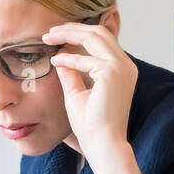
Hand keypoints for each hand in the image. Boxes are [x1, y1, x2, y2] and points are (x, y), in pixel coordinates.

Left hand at [44, 22, 138, 160]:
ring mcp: (121, 67)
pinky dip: (68, 58)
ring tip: (48, 37)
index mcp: (122, 70)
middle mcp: (126, 65)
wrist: (103, 144)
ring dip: (69, 34)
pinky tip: (54, 61)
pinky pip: (85, 58)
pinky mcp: (112, 72)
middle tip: (49, 31)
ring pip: (94, 36)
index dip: (78, 34)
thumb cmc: (92, 125)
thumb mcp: (77, 93)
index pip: (101, 41)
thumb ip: (71, 73)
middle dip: (72, 28)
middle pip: (99, 32)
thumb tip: (60, 55)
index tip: (56, 36)